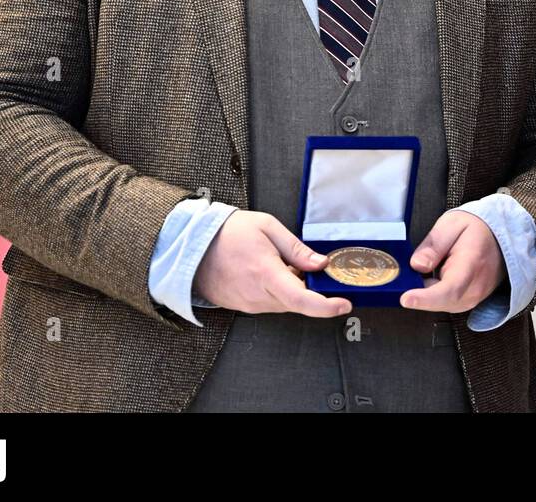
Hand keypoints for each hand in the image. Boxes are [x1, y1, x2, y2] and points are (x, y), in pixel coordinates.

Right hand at [193, 210, 350, 317]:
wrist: (192, 246)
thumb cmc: (228, 233)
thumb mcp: (268, 228)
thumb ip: (297, 249)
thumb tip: (320, 264)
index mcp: (266, 274)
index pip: (303, 300)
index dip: (327, 306)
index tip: (344, 304)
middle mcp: (257, 295)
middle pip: (297, 303)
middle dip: (308, 289)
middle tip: (307, 266)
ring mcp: (248, 304)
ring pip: (283, 304)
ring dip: (290, 289)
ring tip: (279, 263)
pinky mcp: (241, 307)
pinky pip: (269, 304)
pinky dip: (276, 292)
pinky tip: (267, 272)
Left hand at [399, 210, 505, 312]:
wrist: (501, 237)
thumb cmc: (478, 229)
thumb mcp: (452, 224)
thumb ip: (433, 245)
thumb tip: (417, 265)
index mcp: (472, 264)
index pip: (449, 289)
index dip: (425, 298)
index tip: (406, 298)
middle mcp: (475, 287)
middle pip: (440, 301)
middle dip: (419, 291)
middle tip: (409, 272)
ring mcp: (474, 297)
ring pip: (440, 304)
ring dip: (428, 290)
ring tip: (433, 265)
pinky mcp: (469, 301)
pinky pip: (445, 302)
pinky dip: (434, 293)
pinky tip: (436, 275)